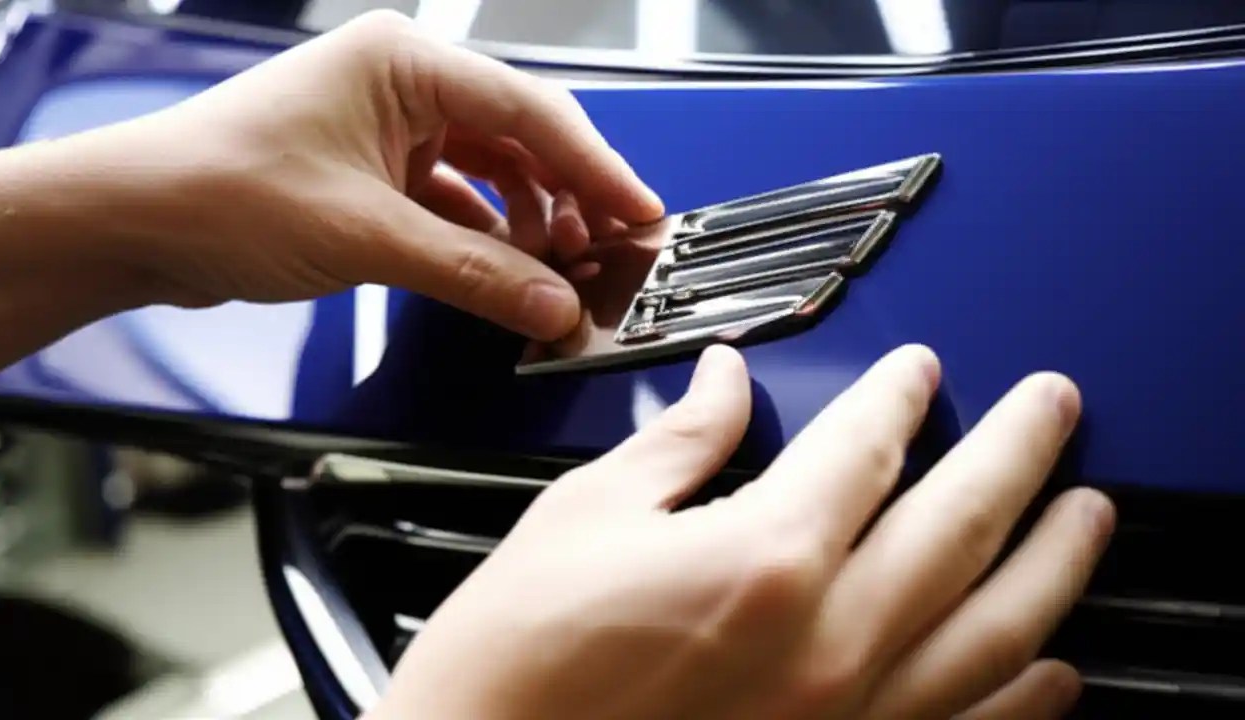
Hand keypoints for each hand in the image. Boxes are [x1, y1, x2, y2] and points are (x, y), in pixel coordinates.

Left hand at [106, 10, 661, 339]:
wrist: (134, 224)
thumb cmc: (218, 190)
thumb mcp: (367, 237)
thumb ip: (474, 272)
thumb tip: (550, 304)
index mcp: (402, 62)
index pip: (530, 112)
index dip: (595, 168)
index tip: (638, 211)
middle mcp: (401, 86)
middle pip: (518, 141)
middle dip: (568, 200)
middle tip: (612, 251)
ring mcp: (388, 131)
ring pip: (492, 175)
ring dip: (529, 225)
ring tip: (562, 272)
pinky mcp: (374, 175)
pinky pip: (455, 204)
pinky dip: (486, 239)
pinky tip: (510, 272)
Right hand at [371, 345, 1114, 719]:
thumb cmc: (517, 665)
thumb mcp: (585, 518)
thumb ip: (678, 443)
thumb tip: (719, 385)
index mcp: (763, 560)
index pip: (864, 448)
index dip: (897, 394)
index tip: (914, 370)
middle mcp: (826, 644)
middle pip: (961, 524)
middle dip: (1018, 449)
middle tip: (1053, 406)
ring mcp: (845, 719)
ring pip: (994, 631)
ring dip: (1054, 565)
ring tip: (1086, 517)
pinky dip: (1023, 696)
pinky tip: (1052, 666)